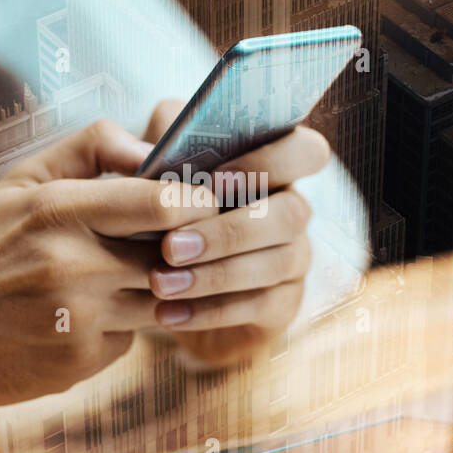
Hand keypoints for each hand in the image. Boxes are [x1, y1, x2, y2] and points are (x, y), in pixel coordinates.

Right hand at [0, 120, 216, 407]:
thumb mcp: (20, 182)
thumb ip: (89, 149)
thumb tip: (152, 147)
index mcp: (58, 210)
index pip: (164, 202)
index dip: (197, 202)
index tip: (202, 202)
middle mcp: (73, 265)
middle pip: (173, 256)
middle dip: (178, 251)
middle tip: (166, 244)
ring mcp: (79, 319)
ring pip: (159, 300)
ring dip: (148, 291)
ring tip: (106, 281)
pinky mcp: (79, 363)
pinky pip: (128, 340)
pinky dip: (115, 329)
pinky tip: (74, 322)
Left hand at [140, 100, 329, 365]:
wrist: (156, 281)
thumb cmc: (163, 207)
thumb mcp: (156, 164)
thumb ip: (158, 137)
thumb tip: (144, 151)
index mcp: (274, 166)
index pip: (308, 151)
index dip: (272, 162)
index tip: (217, 180)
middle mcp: (293, 209)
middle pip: (292, 214)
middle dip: (230, 232)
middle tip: (170, 246)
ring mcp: (294, 258)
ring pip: (276, 264)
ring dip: (215, 275)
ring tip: (160, 283)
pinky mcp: (282, 305)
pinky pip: (260, 309)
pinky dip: (210, 312)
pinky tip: (168, 314)